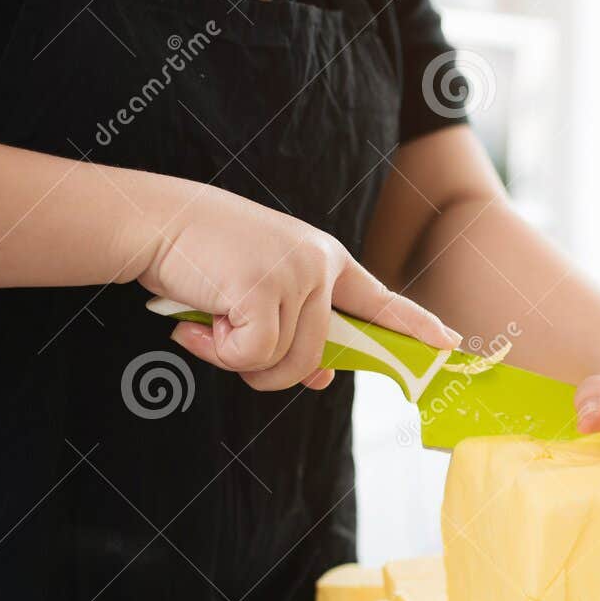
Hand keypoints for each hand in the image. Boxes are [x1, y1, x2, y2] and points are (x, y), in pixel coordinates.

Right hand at [129, 180, 459, 390]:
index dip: (415, 325)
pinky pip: (256, 357)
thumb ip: (295, 330)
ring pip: (288, 363)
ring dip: (238, 360)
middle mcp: (320, 263)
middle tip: (224, 341)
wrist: (149, 221)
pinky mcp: (268, 288)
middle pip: (318, 356)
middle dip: (268, 368)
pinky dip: (219, 353)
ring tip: (208, 323)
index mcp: (324, 259)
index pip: (380, 298)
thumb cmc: (199, 259)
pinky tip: (195, 324)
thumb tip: (322, 378)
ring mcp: (297, 273)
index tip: (450, 343)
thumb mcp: (258, 293)